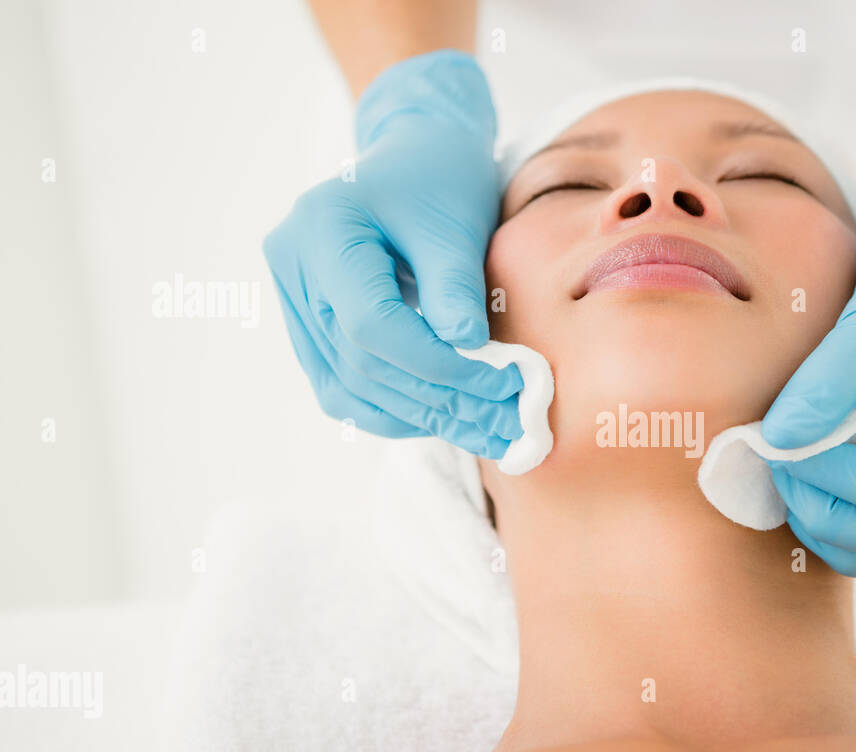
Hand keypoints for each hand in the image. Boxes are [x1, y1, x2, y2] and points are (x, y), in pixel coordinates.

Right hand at [263, 50, 521, 455]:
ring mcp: (294, 299)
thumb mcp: (456, 221)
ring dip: (420, 418)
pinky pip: (344, 386)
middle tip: (505, 424)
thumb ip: (455, 285)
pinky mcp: (310, 325)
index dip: (436, 364)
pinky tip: (446, 419)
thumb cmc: (441, 179)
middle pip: (361, 362)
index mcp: (322, 228)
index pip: (372, 324)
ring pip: (349, 387)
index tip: (500, 382)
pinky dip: (395, 410)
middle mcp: (293, 267)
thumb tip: (468, 352)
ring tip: (485, 432)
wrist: (417, 159)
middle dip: (439, 399)